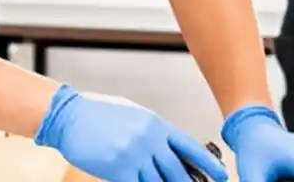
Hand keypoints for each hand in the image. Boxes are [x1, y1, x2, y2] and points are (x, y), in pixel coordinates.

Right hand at [35, 85, 228, 181]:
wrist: (72, 117)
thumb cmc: (101, 118)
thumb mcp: (135, 119)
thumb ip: (154, 136)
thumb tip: (171, 153)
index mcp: (157, 125)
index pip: (190, 146)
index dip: (208, 164)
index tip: (222, 175)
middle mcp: (150, 139)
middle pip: (178, 170)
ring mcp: (136, 154)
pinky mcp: (120, 169)